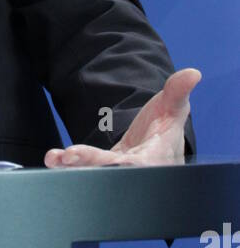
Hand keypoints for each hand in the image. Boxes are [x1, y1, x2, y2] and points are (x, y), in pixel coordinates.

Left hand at [44, 68, 200, 167]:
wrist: (154, 143)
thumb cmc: (165, 127)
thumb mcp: (173, 108)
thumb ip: (178, 91)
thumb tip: (192, 73)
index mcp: (155, 159)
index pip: (141, 165)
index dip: (126, 165)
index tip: (114, 161)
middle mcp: (134, 171)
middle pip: (113, 174)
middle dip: (92, 167)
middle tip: (70, 157)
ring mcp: (116, 172)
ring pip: (96, 174)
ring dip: (75, 167)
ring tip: (58, 158)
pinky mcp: (102, 169)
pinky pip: (85, 169)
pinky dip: (69, 165)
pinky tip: (54, 158)